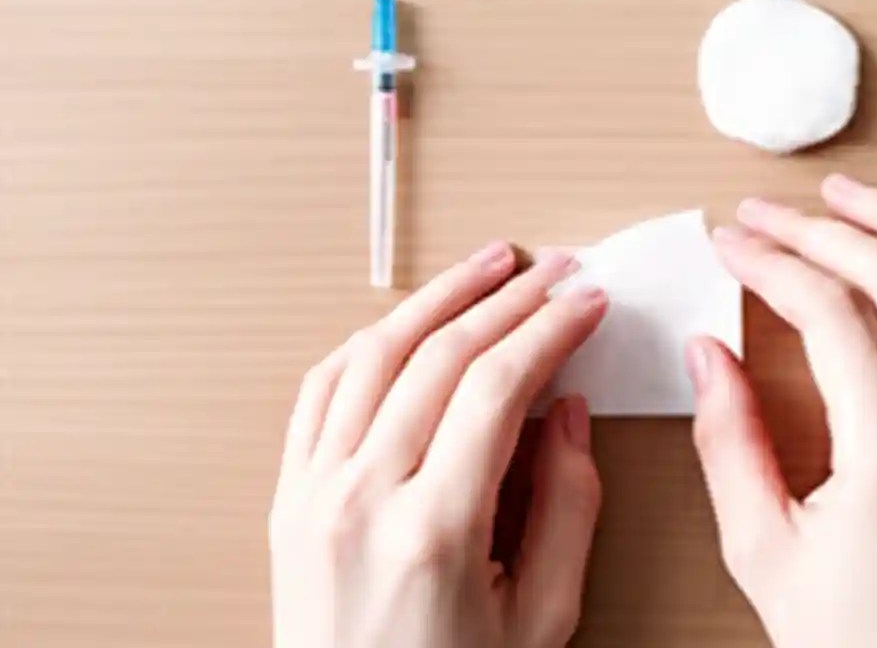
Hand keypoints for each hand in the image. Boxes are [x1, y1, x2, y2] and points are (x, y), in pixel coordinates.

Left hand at [269, 244, 606, 647]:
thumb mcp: (541, 618)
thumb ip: (568, 508)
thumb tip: (567, 413)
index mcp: (432, 532)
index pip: (497, 387)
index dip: (550, 330)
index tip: (585, 301)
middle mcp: (360, 499)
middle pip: (439, 357)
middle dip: (507, 299)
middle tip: (551, 269)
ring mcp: (313, 492)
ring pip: (374, 355)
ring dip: (436, 298)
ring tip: (485, 266)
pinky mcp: (289, 496)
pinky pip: (321, 389)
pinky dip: (368, 341)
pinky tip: (407, 320)